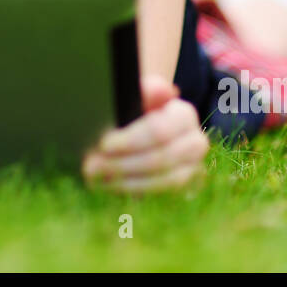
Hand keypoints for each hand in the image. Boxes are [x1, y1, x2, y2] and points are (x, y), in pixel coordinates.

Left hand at [81, 74, 208, 193]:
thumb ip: (145, 91)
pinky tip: (109, 188)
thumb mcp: (136, 96)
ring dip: (127, 182)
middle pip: (161, 158)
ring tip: (95, 180)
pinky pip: (162, 197)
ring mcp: (194, 168)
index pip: (159, 130)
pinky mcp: (185, 189)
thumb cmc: (136, 110)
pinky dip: (134, 193)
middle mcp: (196, 142)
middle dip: (122, 165)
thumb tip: (165, 90)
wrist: (145, 128)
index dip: (130, 140)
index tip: (103, 145)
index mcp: (184, 115)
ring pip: (165, 181)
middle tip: (90, 167)